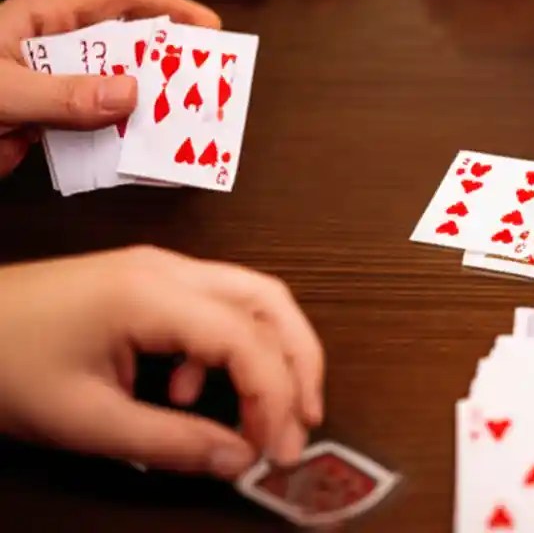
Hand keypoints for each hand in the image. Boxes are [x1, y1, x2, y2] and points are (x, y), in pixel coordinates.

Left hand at [0, 0, 219, 177]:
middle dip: (166, 64)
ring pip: (116, 91)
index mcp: (45, 18)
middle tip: (207, 82)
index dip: (169, 10)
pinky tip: (145, 149)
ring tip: (185, 121)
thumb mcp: (4, 89)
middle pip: (127, 48)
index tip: (210, 28)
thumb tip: (130, 94)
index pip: (120, 2)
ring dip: (147, 107)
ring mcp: (54, 85)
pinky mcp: (49, 122)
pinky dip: (122, 138)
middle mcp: (55, 48)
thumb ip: (63, 93)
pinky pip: (98, 127)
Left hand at [0, 247, 323, 478]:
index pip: (247, 339)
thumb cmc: (3, 366)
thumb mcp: (84, 420)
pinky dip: (228, 348)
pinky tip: (191, 393)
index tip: (275, 451)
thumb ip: (170, 442)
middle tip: (305, 422)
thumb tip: (240, 461)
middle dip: (299, 363)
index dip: (275, 397)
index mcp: (152, 294)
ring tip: (270, 411)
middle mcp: (168, 269)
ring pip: (250, 298)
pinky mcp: (146, 281)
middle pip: (269, 301)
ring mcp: (158, 269)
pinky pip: (215, 305)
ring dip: (272, 352)